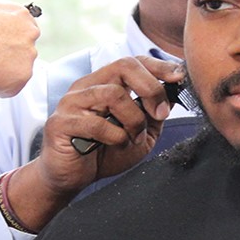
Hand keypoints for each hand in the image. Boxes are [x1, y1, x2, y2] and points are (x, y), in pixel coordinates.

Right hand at [0, 0, 40, 125]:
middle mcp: (29, 33)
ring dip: (1, 71)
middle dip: (5, 55)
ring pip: (16, 69)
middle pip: (22, 49)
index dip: (4, 39)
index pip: (21, 29)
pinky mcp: (21, 78)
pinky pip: (9, 88)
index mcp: (19, 13)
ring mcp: (28, 57)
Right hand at [3, 56, 181, 230]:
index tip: (179, 77)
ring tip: (134, 137)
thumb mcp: (140, 134)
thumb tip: (171, 95)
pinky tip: (117, 145)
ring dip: (134, 119)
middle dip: (151, 88)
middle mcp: (87, 86)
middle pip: (124, 66)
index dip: (158, 66)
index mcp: (105, 84)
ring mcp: (72, 102)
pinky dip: (116, 137)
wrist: (72, 178)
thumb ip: (153, 115)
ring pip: (113, 93)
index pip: (133, 61)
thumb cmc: (103, 153)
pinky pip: (96, 123)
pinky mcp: (61, 122)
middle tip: (160, 113)